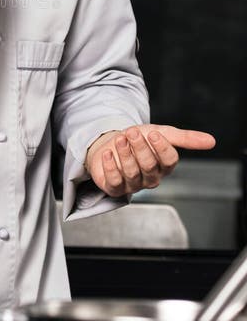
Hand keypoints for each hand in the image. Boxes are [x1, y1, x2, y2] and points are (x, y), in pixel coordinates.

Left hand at [85, 124, 215, 197]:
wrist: (112, 143)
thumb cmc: (139, 140)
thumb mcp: (162, 133)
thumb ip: (185, 138)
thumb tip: (211, 141)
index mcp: (164, 166)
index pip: (169, 160)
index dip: (161, 147)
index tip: (152, 133)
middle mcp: (151, 178)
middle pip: (149, 165)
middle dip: (140, 147)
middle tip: (132, 132)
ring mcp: (133, 185)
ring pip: (132, 172)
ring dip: (124, 153)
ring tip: (120, 138)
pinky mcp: (115, 188)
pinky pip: (114, 182)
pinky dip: (110, 166)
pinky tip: (108, 153)